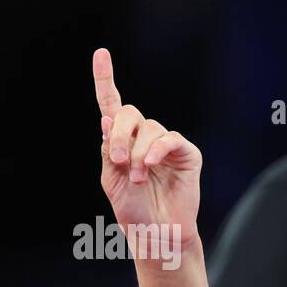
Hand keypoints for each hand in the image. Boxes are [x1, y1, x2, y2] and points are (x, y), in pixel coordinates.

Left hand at [93, 47, 201, 255]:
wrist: (155, 232)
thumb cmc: (132, 210)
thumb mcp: (111, 180)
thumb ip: (109, 150)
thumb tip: (107, 118)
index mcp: (120, 142)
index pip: (112, 106)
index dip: (105, 79)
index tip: (100, 54)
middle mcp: (142, 138)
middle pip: (130, 113)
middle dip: (120, 134)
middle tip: (117, 161)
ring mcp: (165, 144)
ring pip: (149, 129)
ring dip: (137, 154)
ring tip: (137, 178)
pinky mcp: (186, 152)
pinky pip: (170, 139)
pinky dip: (156, 151)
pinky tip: (150, 166)